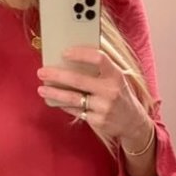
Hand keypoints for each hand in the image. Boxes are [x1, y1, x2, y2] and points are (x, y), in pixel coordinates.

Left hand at [37, 46, 152, 149]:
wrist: (133, 122)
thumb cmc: (120, 95)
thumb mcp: (117, 78)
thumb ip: (101, 69)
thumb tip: (73, 59)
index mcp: (116, 75)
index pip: (98, 58)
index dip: (80, 54)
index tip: (64, 53)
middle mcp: (110, 91)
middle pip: (79, 80)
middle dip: (57, 75)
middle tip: (42, 72)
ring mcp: (103, 108)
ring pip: (73, 98)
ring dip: (55, 92)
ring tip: (42, 88)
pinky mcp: (98, 121)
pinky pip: (76, 111)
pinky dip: (64, 105)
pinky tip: (55, 100)